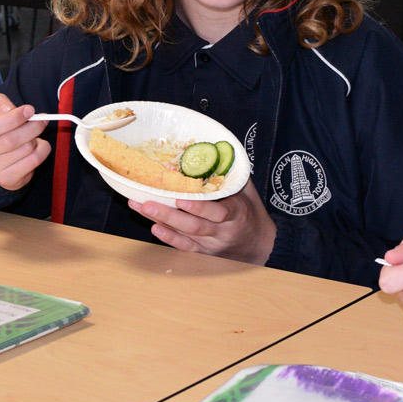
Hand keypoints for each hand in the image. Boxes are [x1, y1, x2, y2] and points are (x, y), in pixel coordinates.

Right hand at [0, 95, 50, 191]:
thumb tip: (11, 110)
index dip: (12, 119)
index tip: (29, 110)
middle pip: (9, 142)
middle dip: (31, 128)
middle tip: (41, 119)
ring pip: (24, 151)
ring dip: (36, 138)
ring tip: (36, 131)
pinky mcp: (7, 179)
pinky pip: (33, 162)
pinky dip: (42, 150)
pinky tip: (37, 144)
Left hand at [129, 182, 275, 264]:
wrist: (260, 245)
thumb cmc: (251, 213)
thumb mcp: (248, 192)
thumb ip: (232, 176)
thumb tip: (217, 149)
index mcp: (237, 213)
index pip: (218, 212)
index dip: (198, 207)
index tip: (180, 199)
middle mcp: (224, 231)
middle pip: (195, 226)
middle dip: (169, 215)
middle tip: (148, 202)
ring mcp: (213, 243)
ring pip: (186, 235)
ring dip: (162, 222)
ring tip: (142, 209)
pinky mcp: (205, 252)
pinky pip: (185, 247)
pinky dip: (169, 238)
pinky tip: (154, 228)